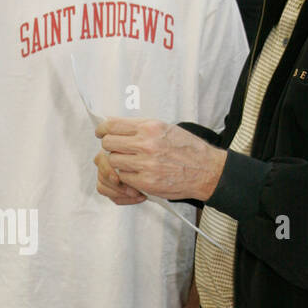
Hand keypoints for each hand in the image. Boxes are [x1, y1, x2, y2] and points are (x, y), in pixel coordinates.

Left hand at [95, 119, 225, 202]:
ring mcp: (145, 164)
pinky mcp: (146, 182)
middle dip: (110, 147)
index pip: (113, 125)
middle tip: (117, 150)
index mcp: (149, 127)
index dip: (102, 130)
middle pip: (109, 144)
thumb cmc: (188, 149)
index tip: (101, 133)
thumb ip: (142, 127)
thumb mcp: (166, 128)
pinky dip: (127, 176)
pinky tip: (137, 174)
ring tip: (130, 163)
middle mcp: (146, 144)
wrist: (207, 170)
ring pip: (113, 161)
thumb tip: (118, 127)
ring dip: (118, 163)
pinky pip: (123, 177)